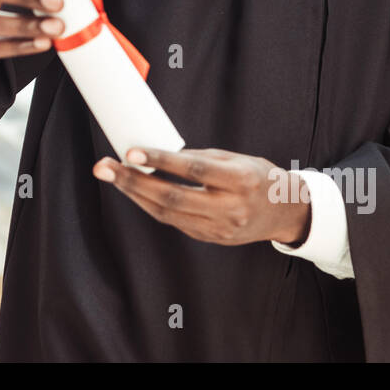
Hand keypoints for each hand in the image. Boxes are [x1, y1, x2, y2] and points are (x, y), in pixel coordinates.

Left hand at [93, 148, 311, 245]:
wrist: (284, 212)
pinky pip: (173, 221)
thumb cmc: (259, 176)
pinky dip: (150, 205)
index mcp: (240, 181)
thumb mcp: (236, 158)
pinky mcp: (211, 238)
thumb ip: (200, 159)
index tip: (131, 151)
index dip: (160, 161)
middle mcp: (230, 208)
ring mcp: (219, 228)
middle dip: (132, 181)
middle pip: (171, 197)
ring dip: (134, 194)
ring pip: (166, 214)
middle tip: (105, 166)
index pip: (194, 171)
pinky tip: (134, 190)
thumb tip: (159, 154)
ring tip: (111, 175)